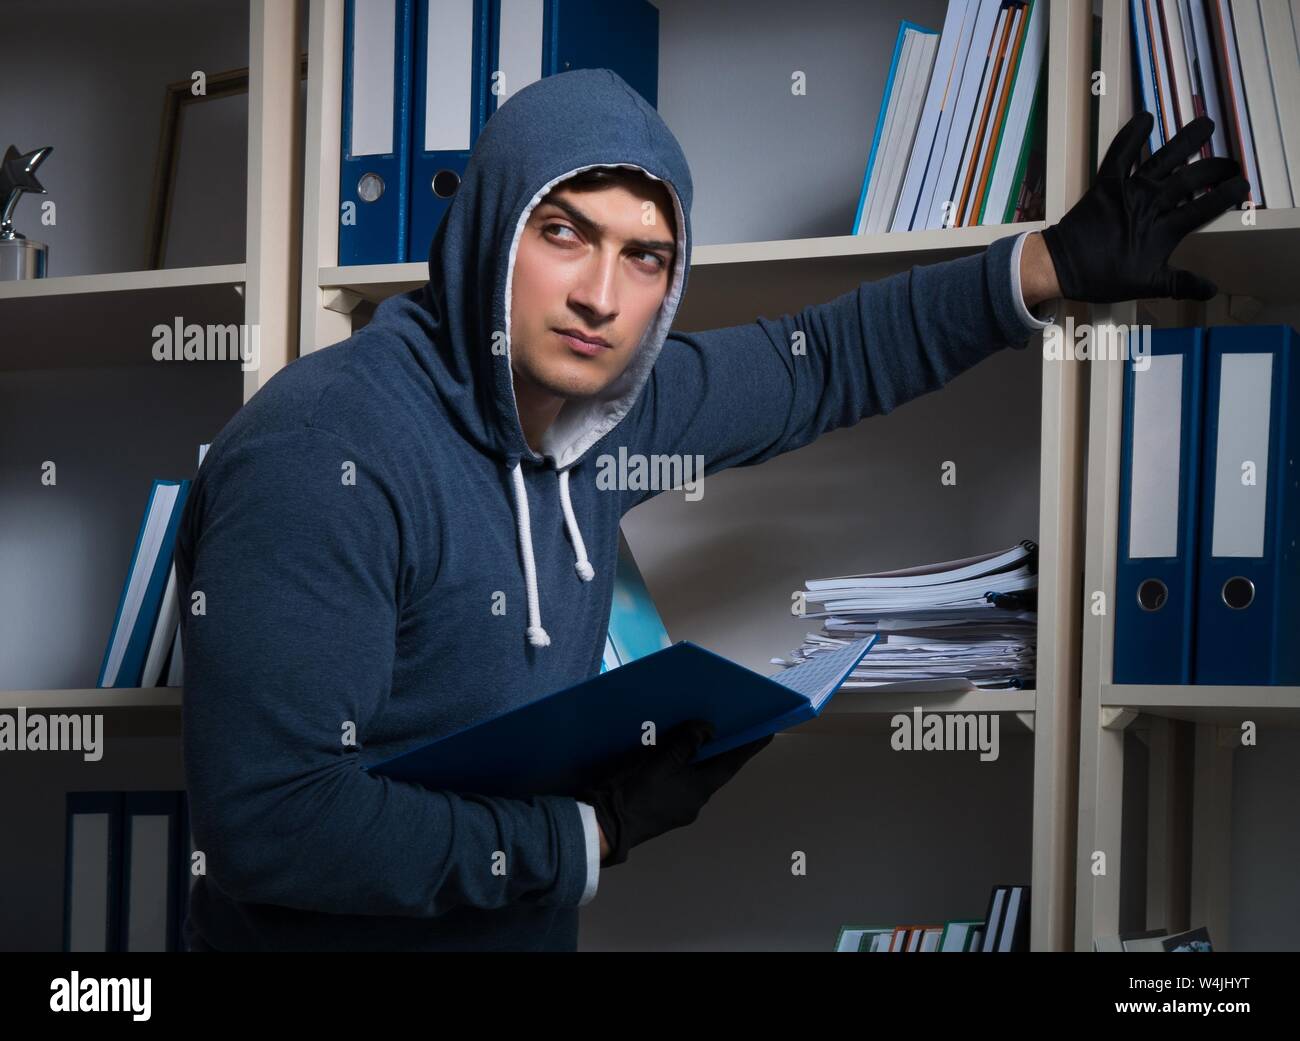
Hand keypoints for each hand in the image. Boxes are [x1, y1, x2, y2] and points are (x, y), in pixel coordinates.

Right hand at [576, 720, 773, 866]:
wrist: (604, 826)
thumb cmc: (635, 791)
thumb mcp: (661, 760)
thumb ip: (686, 742)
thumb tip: (708, 730)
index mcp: (700, 790)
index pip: (731, 764)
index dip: (748, 747)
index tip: (766, 731)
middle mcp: (694, 802)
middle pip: (713, 769)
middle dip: (721, 749)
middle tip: (730, 726)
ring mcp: (677, 808)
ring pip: (693, 776)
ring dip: (697, 757)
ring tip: (698, 735)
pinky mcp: (661, 809)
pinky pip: (677, 783)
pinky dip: (680, 767)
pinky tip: (671, 754)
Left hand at [1040, 112, 1248, 302]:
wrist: (1062, 266)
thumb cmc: (1103, 277)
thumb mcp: (1146, 285)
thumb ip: (1181, 284)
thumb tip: (1212, 289)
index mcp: (1163, 231)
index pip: (1204, 209)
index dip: (1226, 196)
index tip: (1243, 186)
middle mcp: (1150, 205)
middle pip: (1190, 180)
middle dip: (1214, 169)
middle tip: (1231, 164)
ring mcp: (1128, 191)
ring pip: (1163, 161)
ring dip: (1186, 141)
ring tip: (1206, 124)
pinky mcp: (1106, 184)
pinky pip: (1120, 155)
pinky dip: (1130, 135)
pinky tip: (1146, 117)